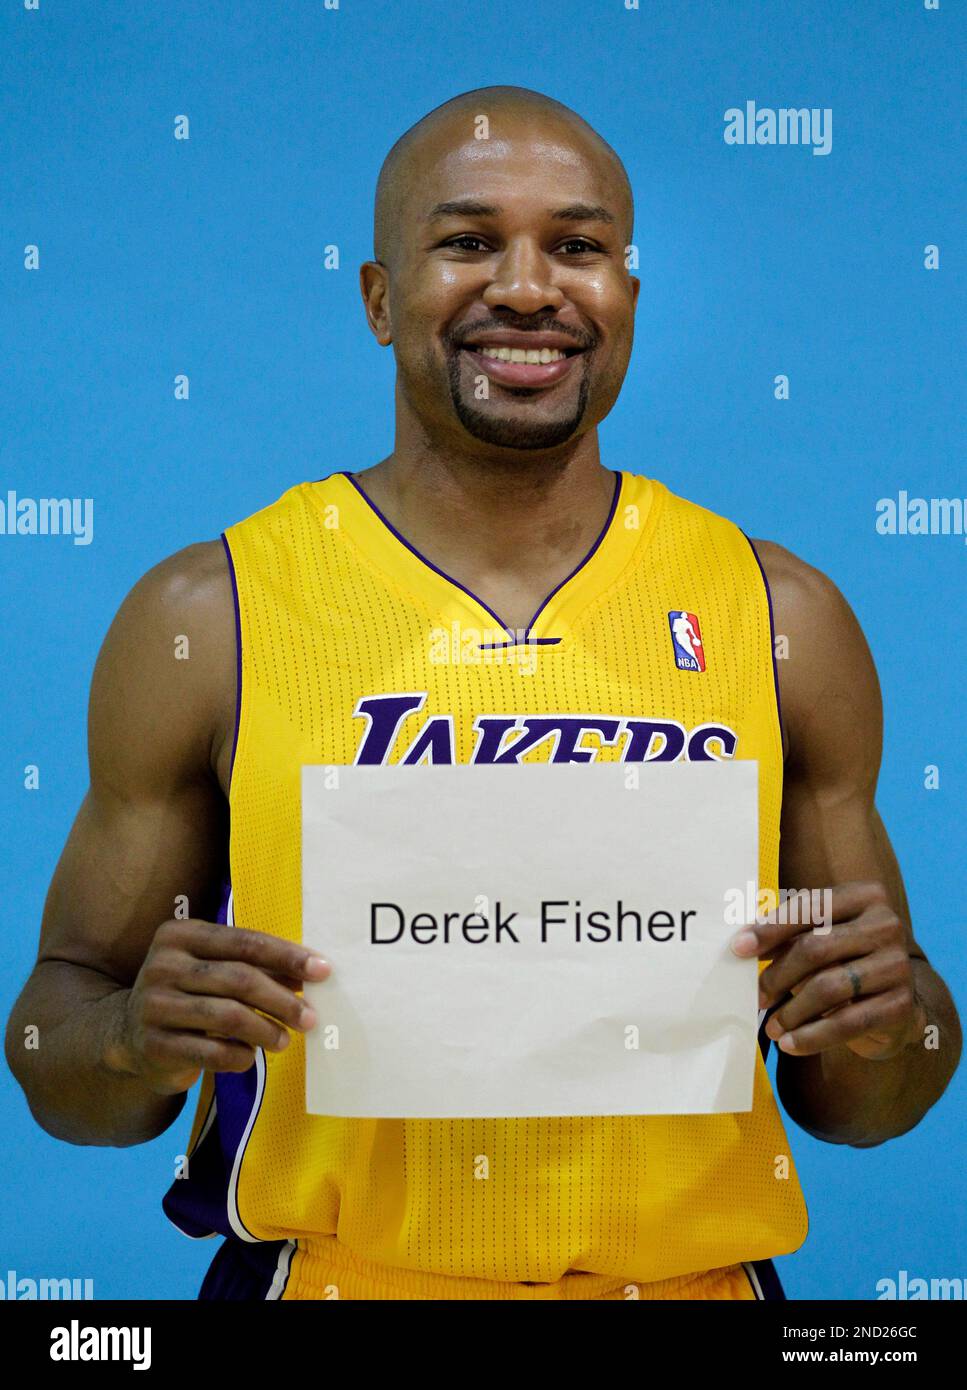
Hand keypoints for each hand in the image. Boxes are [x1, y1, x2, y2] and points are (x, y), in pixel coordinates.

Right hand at [105, 918, 329, 1094]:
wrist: (127, 1033)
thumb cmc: (188, 993)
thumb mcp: (212, 968)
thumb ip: (254, 965)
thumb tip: (311, 973)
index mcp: (180, 935)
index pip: (245, 942)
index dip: (287, 956)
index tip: (322, 971)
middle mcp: (162, 965)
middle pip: (239, 979)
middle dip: (282, 1000)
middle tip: (310, 1017)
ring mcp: (154, 1005)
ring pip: (228, 1016)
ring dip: (266, 1030)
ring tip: (284, 1040)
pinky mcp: (154, 1045)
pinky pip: (212, 1052)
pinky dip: (240, 1056)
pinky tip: (250, 1056)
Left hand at [732, 881, 926, 1060]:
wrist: (895, 1002)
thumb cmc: (843, 960)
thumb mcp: (819, 938)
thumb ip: (786, 934)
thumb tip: (741, 944)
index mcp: (865, 896)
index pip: (809, 907)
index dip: (770, 928)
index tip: (738, 949)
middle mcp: (887, 925)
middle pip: (815, 948)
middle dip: (777, 976)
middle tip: (756, 997)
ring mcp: (898, 965)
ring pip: (828, 987)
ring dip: (791, 1011)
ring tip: (771, 1026)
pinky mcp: (902, 1005)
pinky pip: (847, 1022)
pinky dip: (812, 1036)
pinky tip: (790, 1044)